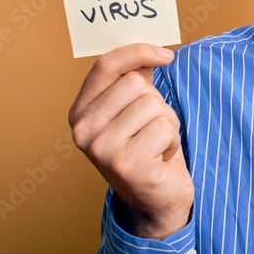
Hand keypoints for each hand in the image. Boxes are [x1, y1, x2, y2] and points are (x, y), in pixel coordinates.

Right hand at [69, 43, 193, 239]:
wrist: (156, 201)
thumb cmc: (148, 151)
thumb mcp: (136, 112)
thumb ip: (136, 81)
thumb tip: (150, 52)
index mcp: (80, 113)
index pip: (106, 66)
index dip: (138, 52)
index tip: (166, 55)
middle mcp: (83, 131)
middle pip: (136, 85)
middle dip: (158, 104)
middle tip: (153, 129)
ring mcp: (102, 149)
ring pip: (153, 106)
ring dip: (168, 124)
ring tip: (156, 145)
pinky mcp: (126, 163)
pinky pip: (165, 128)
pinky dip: (173, 141)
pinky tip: (161, 158)